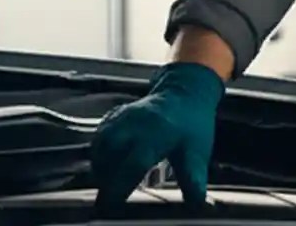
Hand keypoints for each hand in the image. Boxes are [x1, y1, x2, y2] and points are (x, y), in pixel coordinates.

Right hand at [90, 62, 224, 207]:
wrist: (187, 91)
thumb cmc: (193, 124)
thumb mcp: (197, 152)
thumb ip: (193, 179)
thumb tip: (197, 203)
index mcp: (155, 135)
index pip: (132, 165)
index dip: (120, 187)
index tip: (111, 204)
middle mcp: (134, 124)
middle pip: (109, 153)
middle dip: (105, 176)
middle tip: (107, 195)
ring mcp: (123, 117)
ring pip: (101, 142)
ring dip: (99, 163)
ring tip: (105, 180)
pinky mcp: (116, 114)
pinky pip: (100, 133)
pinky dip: (98, 150)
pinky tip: (103, 162)